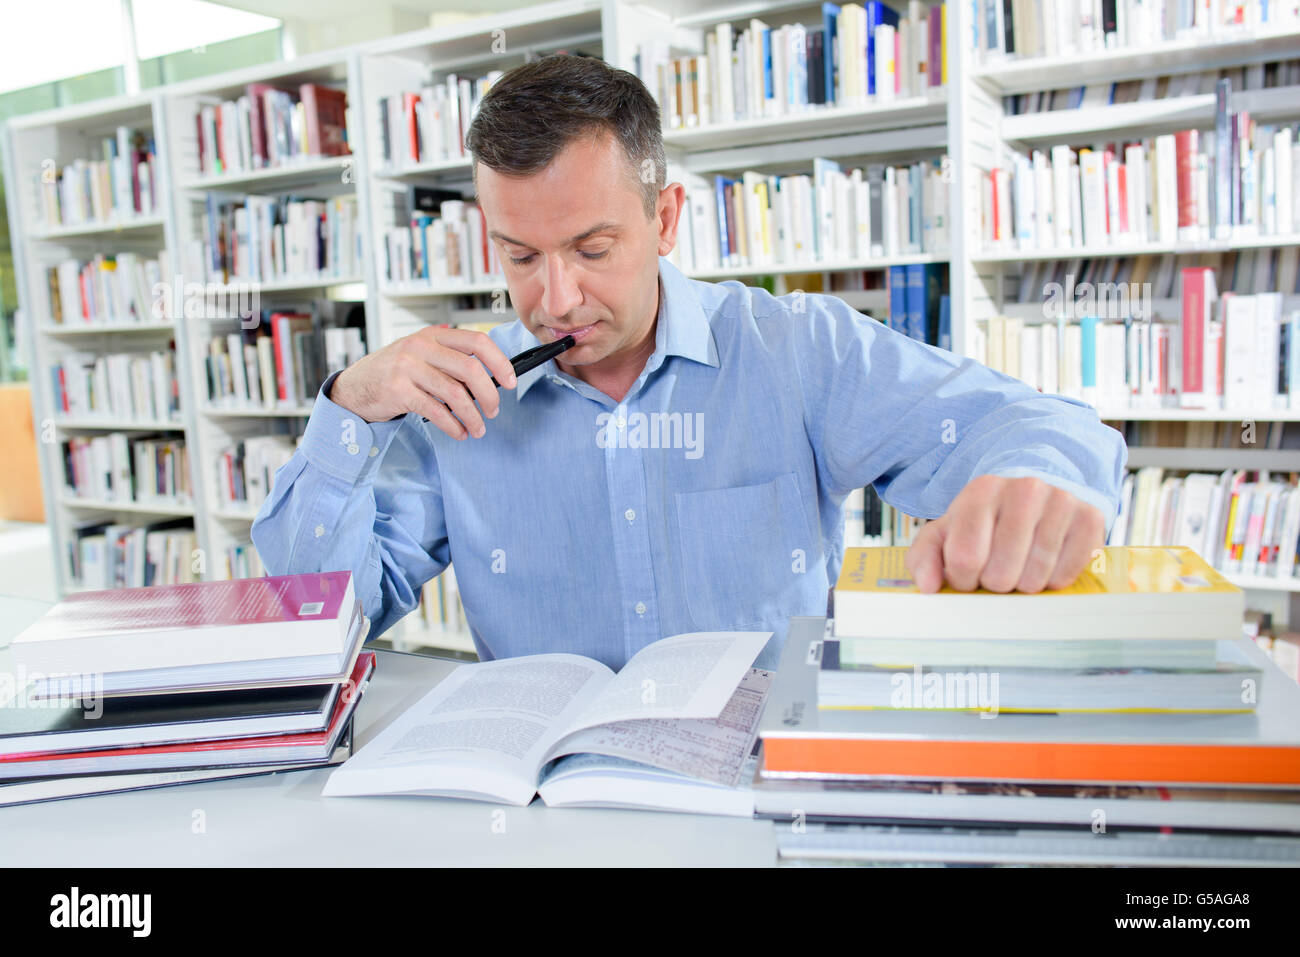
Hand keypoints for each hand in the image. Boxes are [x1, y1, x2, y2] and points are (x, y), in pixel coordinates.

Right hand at [329, 327, 516, 438]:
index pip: (477, 342)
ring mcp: (407, 367)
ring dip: (473, 416)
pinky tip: (459, 432)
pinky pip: (436, 411)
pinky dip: (453, 426)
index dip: (499, 362)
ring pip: (456, 394)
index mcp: (433, 334)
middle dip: (489, 395)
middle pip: (471, 370)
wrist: (354, 387)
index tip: (510, 382)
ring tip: (477, 429)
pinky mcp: (398, 390)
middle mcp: (421, 347)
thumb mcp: (422, 355)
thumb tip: (491, 378)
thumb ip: (451, 360)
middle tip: (493, 411)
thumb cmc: (394, 373)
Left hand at [904, 475, 1106, 593]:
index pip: (965, 558)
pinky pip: (1066, 576)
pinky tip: (1045, 564)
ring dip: (1023, 585)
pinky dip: (1052, 581)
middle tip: (997, 570)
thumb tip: (928, 586)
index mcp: (981, 491)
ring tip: (1020, 566)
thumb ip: (925, 558)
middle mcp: (1024, 490)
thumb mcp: (947, 534)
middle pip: (1001, 574)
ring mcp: (1061, 502)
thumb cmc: (985, 523)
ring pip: (1034, 578)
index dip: (963, 581)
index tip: (967, 576)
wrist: (1036, 494)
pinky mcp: (1090, 519)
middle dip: (994, 584)